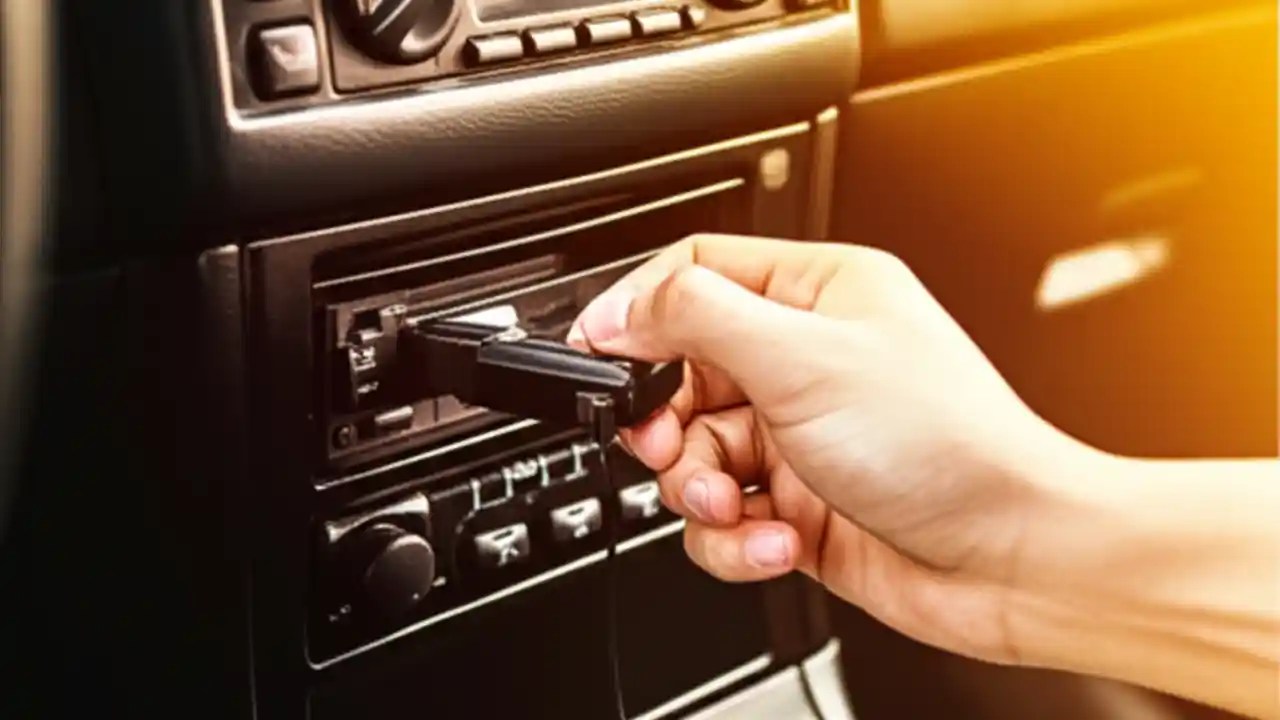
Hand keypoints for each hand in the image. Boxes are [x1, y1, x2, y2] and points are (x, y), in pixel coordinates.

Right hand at [567, 234, 1083, 664]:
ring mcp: (799, 437)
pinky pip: (723, 518)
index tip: (600, 353)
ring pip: (694, 455)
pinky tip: (779, 541)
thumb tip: (620, 307)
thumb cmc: (946, 445)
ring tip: (740, 505)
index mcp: (816, 295)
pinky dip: (736, 538)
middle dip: (666, 422)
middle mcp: (804, 361)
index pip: (696, 274)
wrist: (1011, 560)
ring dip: (702, 490)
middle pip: (679, 374)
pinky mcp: (796, 506)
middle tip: (670, 445)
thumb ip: (697, 320)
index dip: (637, 310)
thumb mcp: (804, 359)